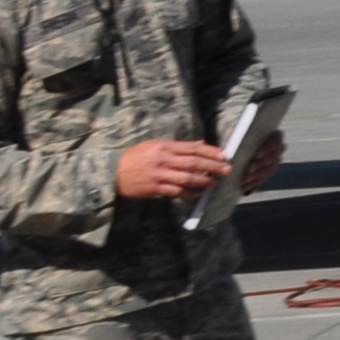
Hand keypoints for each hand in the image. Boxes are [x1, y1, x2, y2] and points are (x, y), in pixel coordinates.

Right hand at [115, 138, 230, 203]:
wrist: (112, 172)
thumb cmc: (136, 157)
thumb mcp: (155, 145)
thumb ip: (178, 146)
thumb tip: (200, 145)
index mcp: (164, 146)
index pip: (193, 148)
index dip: (210, 152)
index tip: (224, 155)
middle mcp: (163, 159)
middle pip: (193, 162)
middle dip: (212, 166)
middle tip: (227, 169)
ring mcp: (159, 174)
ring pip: (187, 178)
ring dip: (203, 181)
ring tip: (214, 182)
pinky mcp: (154, 188)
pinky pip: (176, 191)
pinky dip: (189, 193)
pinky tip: (198, 194)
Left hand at [241, 132, 284, 193]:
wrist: (242, 148)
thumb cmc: (242, 138)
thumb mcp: (238, 134)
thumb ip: (236, 135)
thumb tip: (229, 140)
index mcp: (274, 136)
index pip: (277, 140)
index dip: (268, 148)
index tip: (257, 155)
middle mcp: (277, 150)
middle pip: (273, 157)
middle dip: (260, 164)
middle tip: (249, 169)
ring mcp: (274, 162)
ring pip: (268, 170)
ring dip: (256, 175)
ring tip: (244, 179)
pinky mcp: (268, 173)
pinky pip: (262, 179)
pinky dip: (253, 183)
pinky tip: (243, 186)